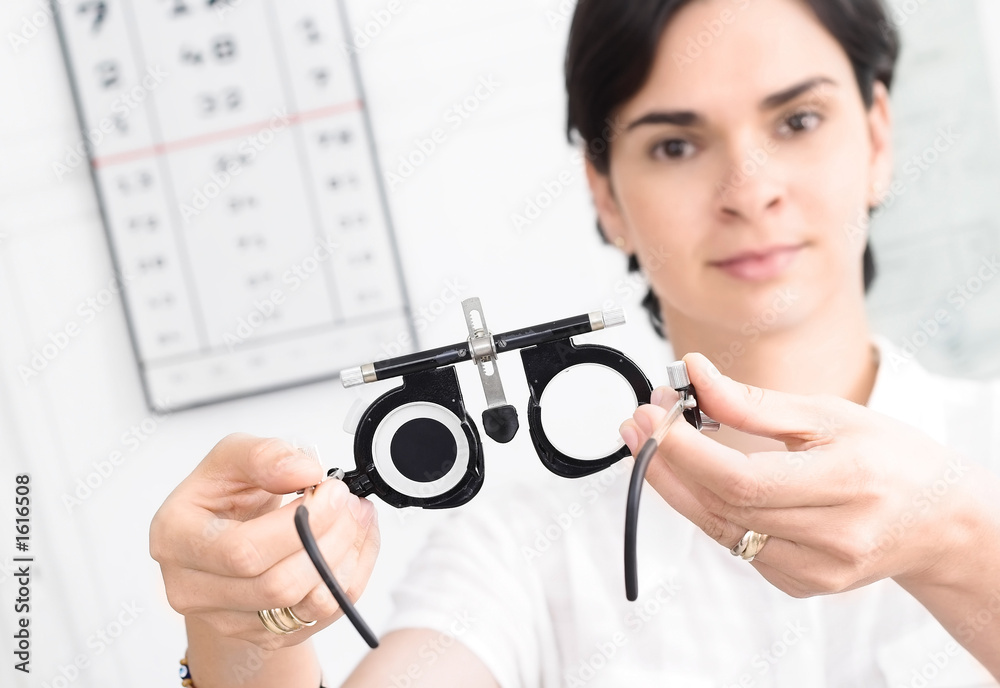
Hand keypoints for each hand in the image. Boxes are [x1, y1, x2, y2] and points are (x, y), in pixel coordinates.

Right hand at [149, 434, 379, 649]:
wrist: (225, 534)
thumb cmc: (224, 497)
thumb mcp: (232, 458)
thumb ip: (265, 455)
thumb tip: (305, 471)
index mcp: (175, 538)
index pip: (243, 551)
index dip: (300, 523)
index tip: (331, 491)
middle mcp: (192, 589)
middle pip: (278, 585)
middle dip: (329, 539)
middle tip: (349, 503)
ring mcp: (227, 620)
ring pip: (307, 604)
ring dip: (346, 557)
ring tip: (355, 518)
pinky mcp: (264, 634)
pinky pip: (323, 614)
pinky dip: (351, 575)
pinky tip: (353, 543)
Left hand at [619, 354, 990, 596]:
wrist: (938, 519)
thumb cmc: (889, 456)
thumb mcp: (829, 413)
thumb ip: (754, 401)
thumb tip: (695, 375)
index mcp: (849, 482)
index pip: (742, 479)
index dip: (685, 450)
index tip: (651, 415)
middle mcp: (835, 536)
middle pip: (723, 506)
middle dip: (668, 462)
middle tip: (639, 423)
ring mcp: (818, 570)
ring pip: (721, 530)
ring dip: (676, 486)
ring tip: (653, 445)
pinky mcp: (803, 585)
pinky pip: (737, 546)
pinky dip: (710, 510)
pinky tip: (700, 479)